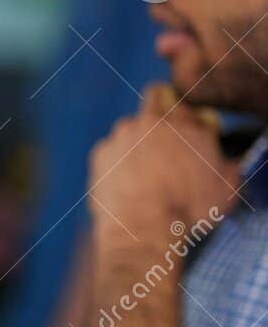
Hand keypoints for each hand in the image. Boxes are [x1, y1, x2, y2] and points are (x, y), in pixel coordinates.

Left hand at [88, 83, 238, 243]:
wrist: (144, 229)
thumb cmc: (186, 212)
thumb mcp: (225, 191)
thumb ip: (226, 167)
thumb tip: (224, 164)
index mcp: (189, 125)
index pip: (185, 104)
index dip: (185, 118)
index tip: (183, 134)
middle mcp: (155, 121)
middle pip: (155, 98)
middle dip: (157, 111)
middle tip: (158, 141)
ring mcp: (124, 133)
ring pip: (129, 129)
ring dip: (134, 144)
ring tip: (139, 176)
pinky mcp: (101, 151)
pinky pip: (109, 152)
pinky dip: (114, 164)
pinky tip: (123, 186)